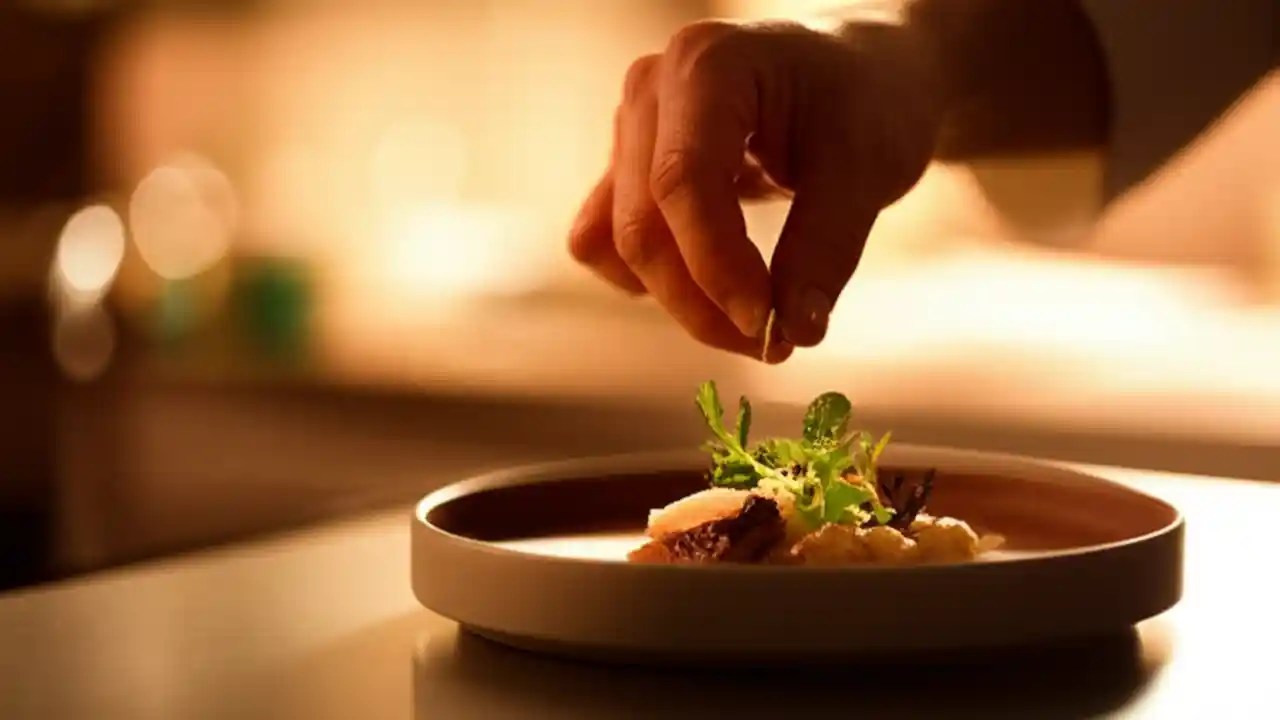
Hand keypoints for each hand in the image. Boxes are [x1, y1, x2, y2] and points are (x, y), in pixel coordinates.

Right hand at [568, 18, 940, 360]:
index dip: (716, 267)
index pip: (682, 182)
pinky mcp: (627, 168)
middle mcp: (651, 90)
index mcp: (706, 66)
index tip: (768, 326)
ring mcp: (631, 129)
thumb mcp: (867, 169)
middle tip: (774, 344)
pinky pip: (607, 242)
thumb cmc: (870, 99)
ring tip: (756, 316)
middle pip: (641, 223)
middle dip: (700, 301)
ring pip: (618, 243)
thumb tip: (793, 331)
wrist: (863, 74)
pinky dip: (653, 280)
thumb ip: (825, 249)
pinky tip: (713, 285)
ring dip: (678, 299)